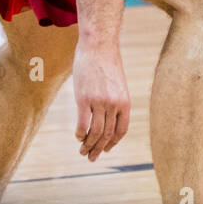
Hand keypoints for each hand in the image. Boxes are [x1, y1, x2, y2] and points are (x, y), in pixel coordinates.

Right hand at [72, 39, 130, 160]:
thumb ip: (115, 101)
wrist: (98, 46)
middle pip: (107, 135)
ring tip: (82, 151)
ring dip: (88, 145)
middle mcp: (114, 105)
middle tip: (90, 157)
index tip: (105, 149)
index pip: (121, 131)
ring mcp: (99, 102)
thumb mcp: (117, 84)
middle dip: (98, 149)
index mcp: (124, 102)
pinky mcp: (84, 99)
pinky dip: (80, 134)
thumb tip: (107, 117)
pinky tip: (77, 137)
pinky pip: (83, 124)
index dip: (113, 143)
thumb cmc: (106, 64)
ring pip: (95, 133)